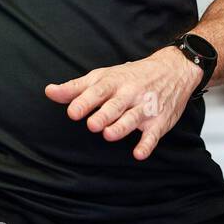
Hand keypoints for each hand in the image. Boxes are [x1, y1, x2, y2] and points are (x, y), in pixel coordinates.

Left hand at [45, 48, 199, 159]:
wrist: (174, 70)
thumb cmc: (131, 75)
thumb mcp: (103, 76)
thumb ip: (76, 87)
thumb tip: (49, 92)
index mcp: (114, 82)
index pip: (99, 90)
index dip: (85, 101)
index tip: (72, 111)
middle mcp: (130, 94)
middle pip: (115, 105)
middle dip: (104, 115)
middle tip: (92, 124)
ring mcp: (145, 108)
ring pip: (133, 118)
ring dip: (122, 127)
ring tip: (109, 134)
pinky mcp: (159, 121)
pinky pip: (153, 134)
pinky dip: (147, 144)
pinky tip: (139, 153)